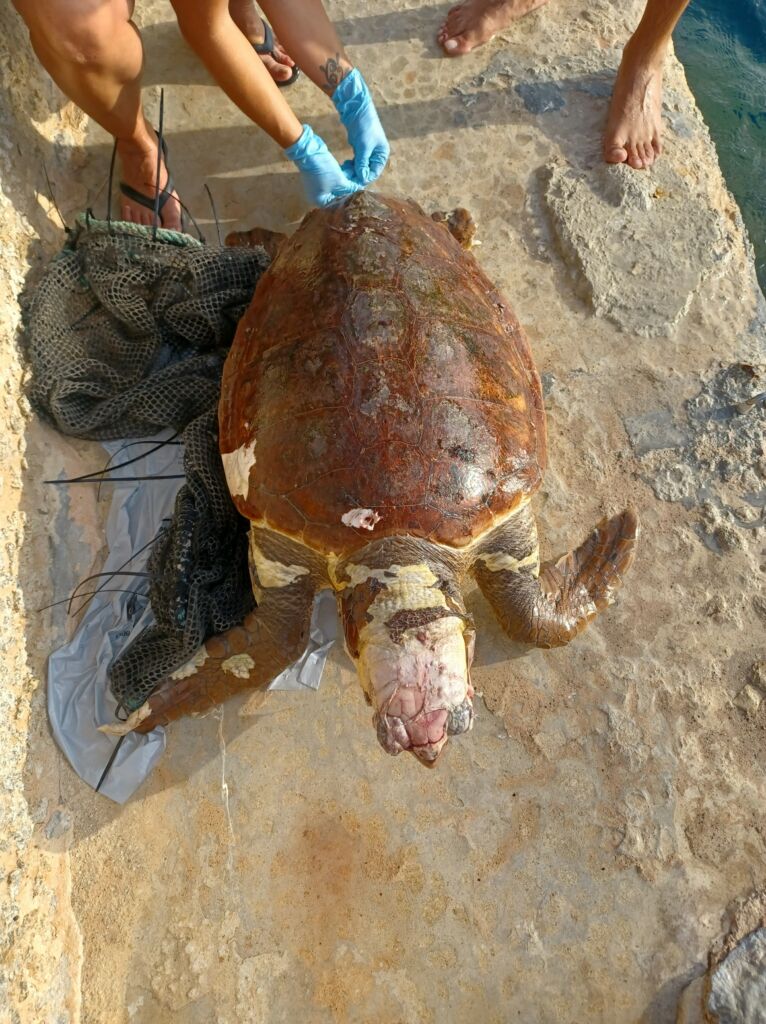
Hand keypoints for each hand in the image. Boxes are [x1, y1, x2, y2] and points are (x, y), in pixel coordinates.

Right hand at [284, 124, 360, 207]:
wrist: (309, 151)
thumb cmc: (323, 170)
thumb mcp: (340, 181)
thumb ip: (350, 187)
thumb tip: (359, 189)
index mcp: (321, 201)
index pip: (340, 202)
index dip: (351, 195)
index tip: (360, 187)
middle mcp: (319, 195)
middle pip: (339, 193)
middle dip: (349, 185)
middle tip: (360, 178)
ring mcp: (319, 185)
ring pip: (337, 184)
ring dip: (347, 177)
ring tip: (355, 169)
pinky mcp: (321, 175)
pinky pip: (334, 177)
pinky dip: (341, 173)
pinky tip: (349, 166)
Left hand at [332, 68, 389, 186]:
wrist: (356, 108)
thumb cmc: (364, 126)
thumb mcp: (363, 146)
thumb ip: (362, 163)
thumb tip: (362, 179)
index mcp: (382, 154)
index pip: (374, 172)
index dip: (364, 178)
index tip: (354, 182)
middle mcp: (376, 154)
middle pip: (367, 170)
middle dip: (357, 175)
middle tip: (346, 177)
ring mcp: (368, 151)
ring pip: (360, 166)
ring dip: (353, 170)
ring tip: (344, 170)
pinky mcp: (359, 147)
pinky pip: (356, 161)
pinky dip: (350, 164)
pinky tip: (344, 165)